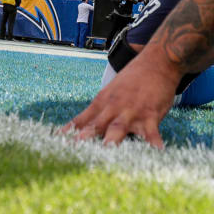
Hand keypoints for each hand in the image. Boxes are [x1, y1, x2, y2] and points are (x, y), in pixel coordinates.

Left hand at [63, 53, 177, 147]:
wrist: (158, 61)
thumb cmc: (133, 78)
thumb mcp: (111, 91)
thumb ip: (98, 112)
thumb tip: (81, 130)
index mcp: (102, 102)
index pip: (81, 120)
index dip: (69, 132)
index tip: (55, 144)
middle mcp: (114, 107)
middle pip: (96, 125)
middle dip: (84, 139)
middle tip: (71, 152)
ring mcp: (132, 111)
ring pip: (119, 127)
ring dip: (112, 139)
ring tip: (106, 151)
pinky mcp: (151, 114)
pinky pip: (151, 132)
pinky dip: (153, 143)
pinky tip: (155, 152)